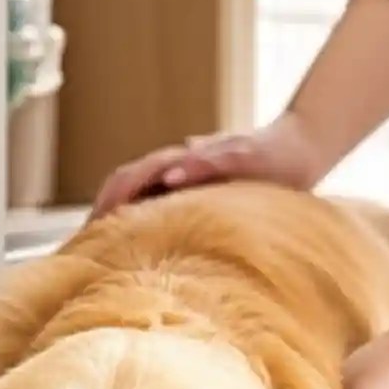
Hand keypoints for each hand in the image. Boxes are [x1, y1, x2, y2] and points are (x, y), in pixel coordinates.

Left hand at [89, 113, 327, 219]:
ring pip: (166, 164)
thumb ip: (190, 214)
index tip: (84, 241)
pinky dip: (190, 166)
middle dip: (110, 202)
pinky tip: (171, 177)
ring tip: (114, 206)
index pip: (132, 190)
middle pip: (136, 175)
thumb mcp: (218, 204)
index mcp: (179, 175)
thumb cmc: (259, 178)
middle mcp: (188, 160)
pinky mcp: (241, 151)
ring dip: (138, 182)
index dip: (106, 211)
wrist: (303, 147)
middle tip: (88, 232)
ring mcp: (212, 153)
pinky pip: (211, 158)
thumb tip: (161, 239)